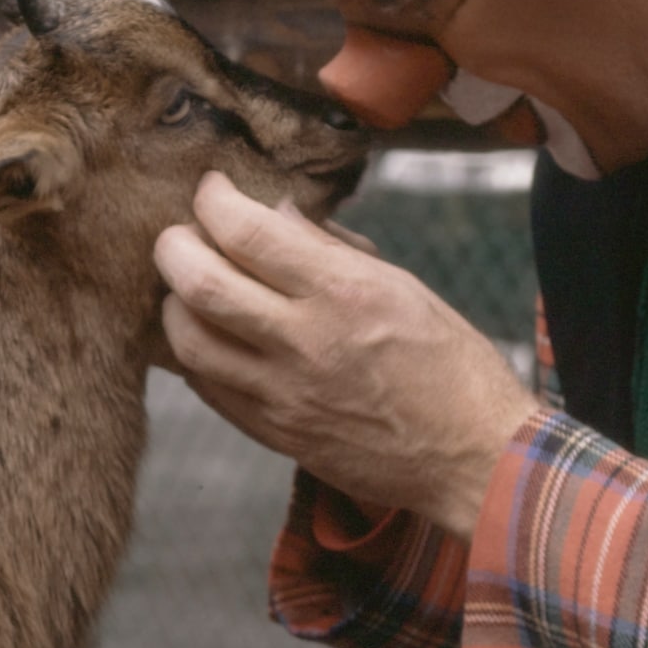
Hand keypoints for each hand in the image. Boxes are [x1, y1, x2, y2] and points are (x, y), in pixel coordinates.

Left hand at [155, 174, 540, 538]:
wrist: (475, 457)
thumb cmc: (453, 367)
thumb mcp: (404, 288)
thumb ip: (334, 251)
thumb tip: (278, 215)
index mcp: (346, 292)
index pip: (248, 232)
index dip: (213, 199)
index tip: (213, 190)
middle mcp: (306, 341)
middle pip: (199, 283)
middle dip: (173, 246)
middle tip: (180, 235)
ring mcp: (285, 394)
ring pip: (188, 341)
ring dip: (174, 305)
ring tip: (188, 290)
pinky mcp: (277, 435)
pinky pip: (208, 390)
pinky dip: (195, 357)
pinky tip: (210, 338)